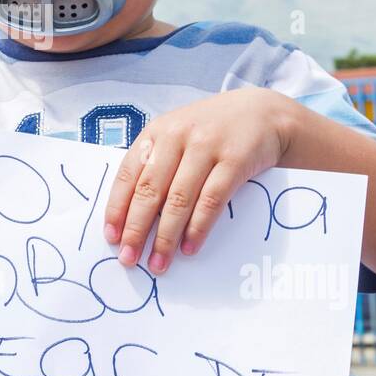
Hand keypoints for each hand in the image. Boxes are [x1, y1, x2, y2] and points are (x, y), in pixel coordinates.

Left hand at [103, 86, 295, 273]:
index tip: (111, 237)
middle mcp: (178, 136)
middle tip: (128, 258)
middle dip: (136, 229)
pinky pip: (211, 200)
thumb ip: (156, 165)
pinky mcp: (234, 160)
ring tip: (158, 262)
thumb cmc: (212, 132)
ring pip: (179, 199)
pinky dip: (198, 228)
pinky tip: (189, 247)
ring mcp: (207, 147)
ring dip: (166, 237)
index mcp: (157, 132)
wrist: (264, 113)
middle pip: (150, 190)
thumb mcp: (178, 136)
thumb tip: (131, 216)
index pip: (128, 174)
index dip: (117, 208)